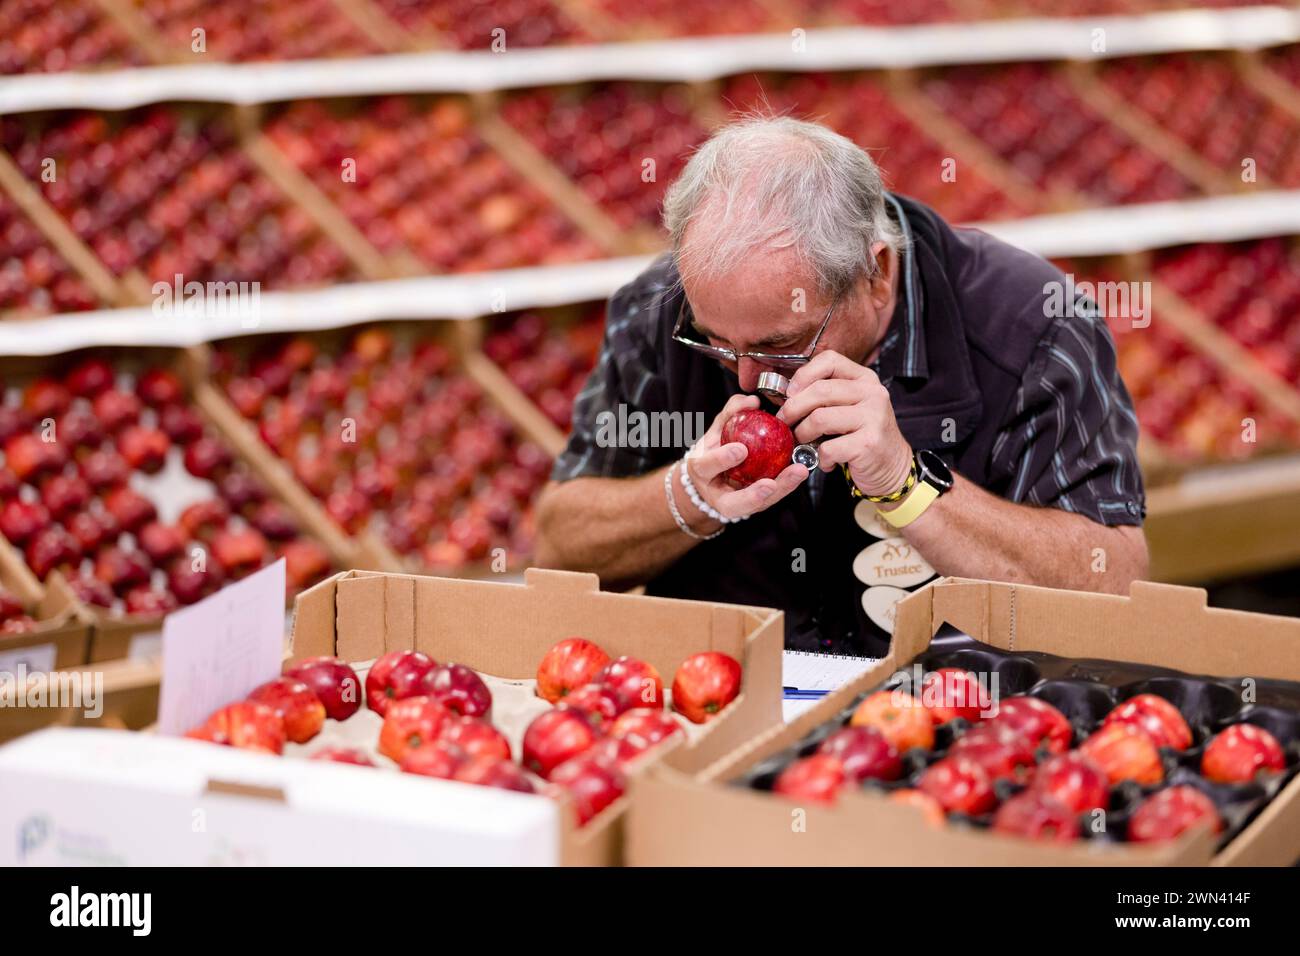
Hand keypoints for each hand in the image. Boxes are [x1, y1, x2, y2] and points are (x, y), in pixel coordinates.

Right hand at [683, 393, 807, 520]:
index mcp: (701, 473)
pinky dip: (787, 484)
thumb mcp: (716, 429)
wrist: (712, 475)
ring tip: (798, 472)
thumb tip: (752, 400)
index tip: (740, 449)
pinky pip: (772, 498)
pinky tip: (801, 470)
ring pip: (757, 506)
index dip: (721, 460)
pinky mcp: (755, 505)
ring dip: (780, 490)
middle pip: (733, 504)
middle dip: (752, 496)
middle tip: (770, 483)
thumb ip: (730, 413)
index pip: (706, 467)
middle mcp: (717, 496)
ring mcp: (737, 504)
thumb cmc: (713, 448)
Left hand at [775, 351, 912, 497]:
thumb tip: (786, 394)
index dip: (803, 375)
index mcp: (865, 379)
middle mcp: (873, 393)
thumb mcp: (850, 407)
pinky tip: (826, 461)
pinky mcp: (869, 443)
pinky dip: (820, 458)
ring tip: (804, 443)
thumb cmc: (862, 436)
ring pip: (819, 418)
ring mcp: (873, 417)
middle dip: (793, 409)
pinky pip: (828, 448)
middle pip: (820, 391)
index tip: (789, 393)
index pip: (830, 360)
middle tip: (784, 423)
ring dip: (803, 434)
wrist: (893, 467)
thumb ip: (826, 396)